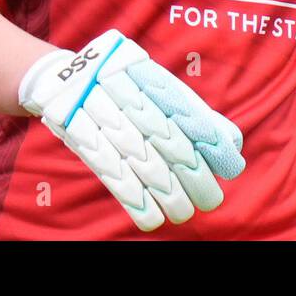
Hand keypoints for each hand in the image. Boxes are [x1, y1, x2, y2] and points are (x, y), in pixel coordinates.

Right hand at [18, 29, 245, 230]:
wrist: (62, 77)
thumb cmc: (124, 86)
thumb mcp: (155, 87)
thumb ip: (193, 112)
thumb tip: (233, 142)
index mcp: (152, 79)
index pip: (189, 111)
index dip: (211, 140)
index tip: (231, 167)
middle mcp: (131, 95)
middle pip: (170, 142)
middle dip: (193, 176)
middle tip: (210, 201)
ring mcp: (105, 115)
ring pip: (144, 162)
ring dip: (168, 194)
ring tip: (184, 213)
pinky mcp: (82, 137)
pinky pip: (111, 172)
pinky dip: (134, 199)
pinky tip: (152, 218)